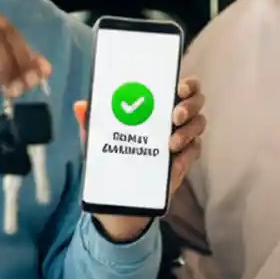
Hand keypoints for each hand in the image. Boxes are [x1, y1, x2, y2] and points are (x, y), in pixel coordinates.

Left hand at [74, 77, 205, 242]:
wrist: (120, 194)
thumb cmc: (111, 155)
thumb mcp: (99, 138)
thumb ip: (91, 122)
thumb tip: (80, 106)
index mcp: (156, 103)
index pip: (182, 85)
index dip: (188, 83)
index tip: (179, 88)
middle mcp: (173, 117)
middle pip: (197, 102)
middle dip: (189, 106)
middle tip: (175, 117)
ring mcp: (182, 137)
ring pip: (199, 125)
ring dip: (188, 131)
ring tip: (171, 144)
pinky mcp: (184, 159)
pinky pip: (194, 152)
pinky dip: (187, 156)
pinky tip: (175, 163)